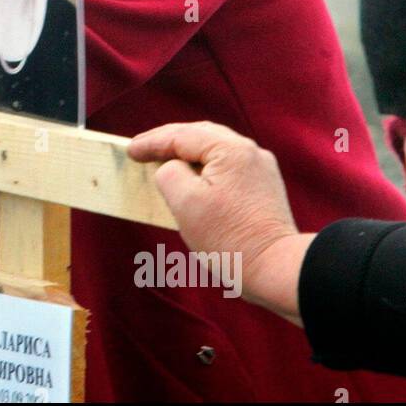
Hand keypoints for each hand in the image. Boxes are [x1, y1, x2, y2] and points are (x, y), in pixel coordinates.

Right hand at [128, 121, 310, 321]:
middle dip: (169, 141)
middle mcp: (250, 152)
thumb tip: (172, 167)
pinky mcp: (263, 187)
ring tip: (164, 161)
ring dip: (187, 154)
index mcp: (231, 150)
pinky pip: (227, 167)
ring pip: (215, 151)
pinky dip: (204, 167)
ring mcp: (260, 169)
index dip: (152, 142)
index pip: (181, 136)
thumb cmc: (229, 239)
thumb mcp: (185, 203)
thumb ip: (169, 173)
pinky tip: (193, 178)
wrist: (275, 269)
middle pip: (201, 136)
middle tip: (143, 150)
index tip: (130, 151)